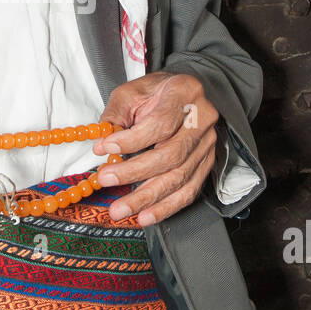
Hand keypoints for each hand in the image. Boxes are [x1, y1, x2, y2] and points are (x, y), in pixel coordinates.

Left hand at [92, 71, 218, 226]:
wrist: (184, 94)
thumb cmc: (155, 93)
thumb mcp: (130, 93)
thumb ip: (115, 117)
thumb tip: (102, 147)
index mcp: (185, 92)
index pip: (160, 123)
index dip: (132, 140)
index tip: (105, 149)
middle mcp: (202, 119)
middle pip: (171, 154)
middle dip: (135, 172)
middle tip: (106, 180)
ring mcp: (208, 144)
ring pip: (180, 177)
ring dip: (148, 198)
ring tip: (121, 209)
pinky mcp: (207, 163)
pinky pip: (189, 191)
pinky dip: (166, 207)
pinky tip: (146, 216)